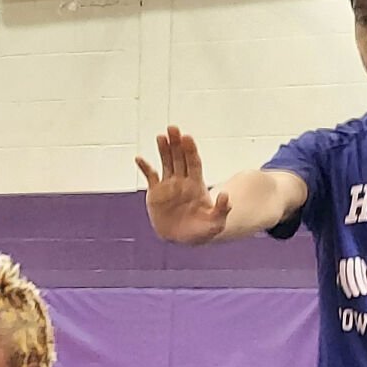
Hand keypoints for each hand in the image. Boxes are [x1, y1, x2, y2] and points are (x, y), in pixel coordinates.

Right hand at [136, 125, 232, 244]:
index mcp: (196, 185)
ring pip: (166, 162)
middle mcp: (182, 181)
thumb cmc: (202, 230)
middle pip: (180, 158)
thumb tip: (227, 196)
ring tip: (160, 136)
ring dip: (163, 149)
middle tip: (173, 128)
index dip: (191, 150)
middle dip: (176, 143)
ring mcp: (169, 185)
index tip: (187, 138)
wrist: (184, 237)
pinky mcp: (156, 193)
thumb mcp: (216, 223)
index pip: (194, 163)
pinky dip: (144, 167)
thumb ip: (222, 210)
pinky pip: (150, 176)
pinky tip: (139, 158)